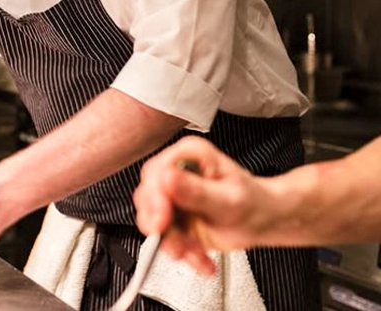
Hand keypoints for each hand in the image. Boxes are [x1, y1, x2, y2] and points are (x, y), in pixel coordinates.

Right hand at [134, 137, 277, 274]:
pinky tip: (201, 257)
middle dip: (163, 227)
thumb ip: (197, 190)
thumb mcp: (229, 199)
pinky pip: (165, 237)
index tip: (162, 222)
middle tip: (179, 246)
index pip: (156, 173)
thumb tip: (167, 178)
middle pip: (148, 197)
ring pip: (153, 222)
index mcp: (188, 155)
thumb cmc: (254, 202)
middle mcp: (177, 172)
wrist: (264, 220)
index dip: (155, 200)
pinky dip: (183, 252)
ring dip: (175, 244)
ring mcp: (174, 195)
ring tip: (197, 253)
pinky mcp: (175, 216)